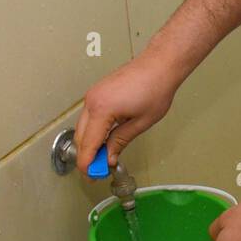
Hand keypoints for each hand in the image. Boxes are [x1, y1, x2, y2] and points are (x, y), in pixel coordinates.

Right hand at [75, 51, 179, 173]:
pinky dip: (93, 130)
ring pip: (83, 127)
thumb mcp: (141, 122)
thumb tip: (109, 158)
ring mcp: (93, 95)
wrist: (160, 64)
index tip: (92, 176)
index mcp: (102, 109)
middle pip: (81, 137)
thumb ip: (121, 141)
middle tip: (99, 170)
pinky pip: (88, 117)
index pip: (88, 144)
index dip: (88, 163)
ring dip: (90, 143)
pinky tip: (104, 140)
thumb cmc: (156, 88)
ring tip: (104, 157)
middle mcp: (92, 101)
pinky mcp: (97, 92)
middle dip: (87, 156)